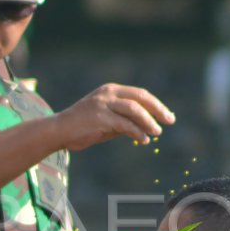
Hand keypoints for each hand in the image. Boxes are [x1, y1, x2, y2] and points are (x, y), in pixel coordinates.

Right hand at [56, 84, 174, 150]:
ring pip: (134, 109)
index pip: (139, 94)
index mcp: (111, 90)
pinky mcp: (100, 118)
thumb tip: (148, 128)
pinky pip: (124, 124)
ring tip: (157, 132)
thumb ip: (126, 120)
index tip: (167, 116)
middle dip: (158, 109)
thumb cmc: (84, 127)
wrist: (60, 131)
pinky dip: (137, 132)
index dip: (156, 105)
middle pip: (140, 97)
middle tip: (170, 121)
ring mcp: (103, 104)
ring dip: (148, 121)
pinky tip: (143, 140)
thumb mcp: (108, 121)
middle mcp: (108, 93)